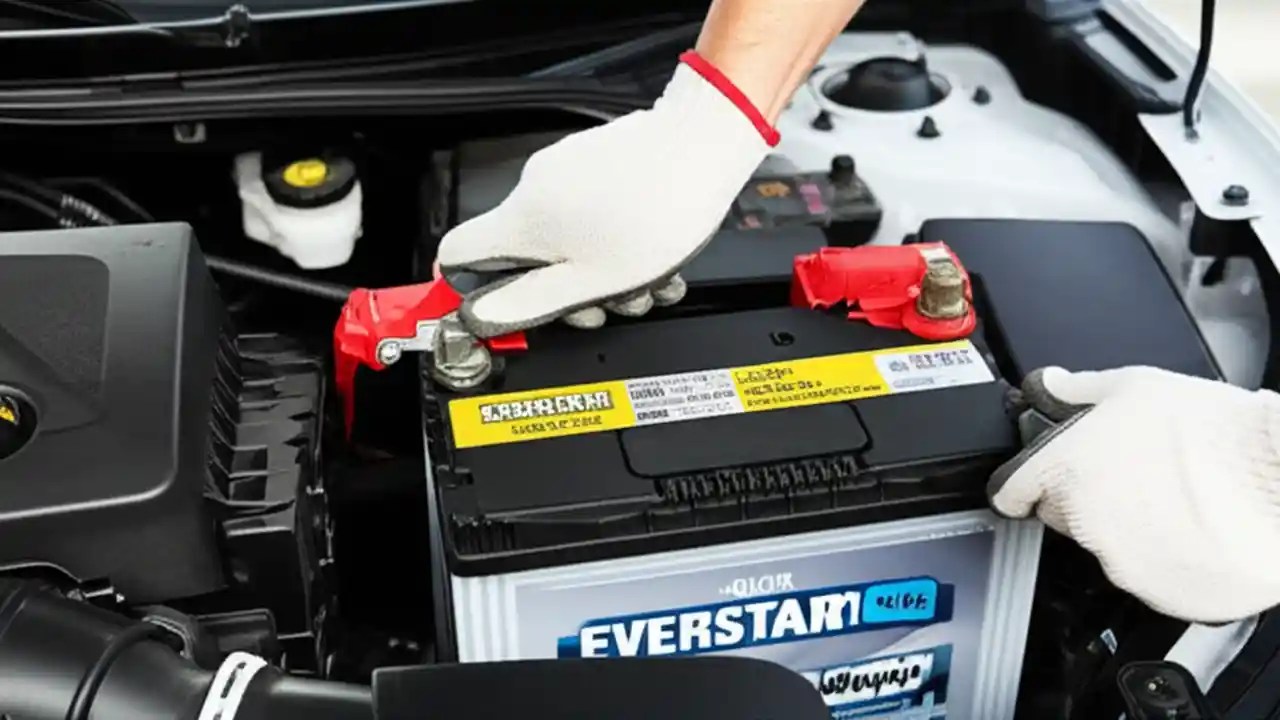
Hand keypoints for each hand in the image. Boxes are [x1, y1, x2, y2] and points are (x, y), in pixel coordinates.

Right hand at [437, 53, 776, 337]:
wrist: (705, 146)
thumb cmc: (659, 209)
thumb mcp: (594, 280)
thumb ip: (535, 301)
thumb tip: (485, 316)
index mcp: (523, 218)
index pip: (456, 253)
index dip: (468, 288)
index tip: (494, 307)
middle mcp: (535, 186)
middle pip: (523, 253)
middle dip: (565, 288)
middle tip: (603, 301)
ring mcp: (566, 169)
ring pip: (565, 237)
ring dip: (600, 268)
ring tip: (643, 276)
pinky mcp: (595, 162)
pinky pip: (589, 212)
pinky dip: (613, 238)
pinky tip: (650, 248)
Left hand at [989, 366, 1279, 622]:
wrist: (1279, 484)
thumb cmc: (1215, 433)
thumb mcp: (1138, 385)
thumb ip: (1079, 389)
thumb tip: (1049, 385)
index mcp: (1066, 468)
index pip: (1011, 491)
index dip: (1020, 486)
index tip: (1026, 488)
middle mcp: (1082, 519)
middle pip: (1060, 515)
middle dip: (1082, 498)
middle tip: (1132, 476)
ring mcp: (1117, 562)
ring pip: (1104, 546)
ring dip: (1124, 529)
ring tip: (1173, 501)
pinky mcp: (1154, 594)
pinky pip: (1145, 576)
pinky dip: (1160, 560)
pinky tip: (1192, 530)